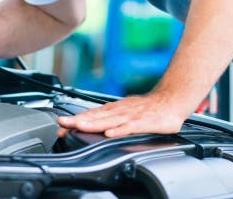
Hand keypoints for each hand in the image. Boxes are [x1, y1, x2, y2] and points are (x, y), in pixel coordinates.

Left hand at [56, 92, 189, 138]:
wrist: (172, 100)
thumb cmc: (149, 108)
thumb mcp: (127, 111)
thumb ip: (112, 118)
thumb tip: (97, 125)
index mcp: (115, 109)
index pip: (92, 114)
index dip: (76, 120)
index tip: (61, 125)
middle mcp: (120, 111)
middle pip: (96, 116)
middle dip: (77, 121)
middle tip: (62, 124)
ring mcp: (131, 116)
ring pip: (109, 120)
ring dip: (93, 124)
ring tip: (79, 126)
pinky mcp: (143, 122)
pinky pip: (129, 126)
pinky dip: (119, 129)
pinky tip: (110, 133)